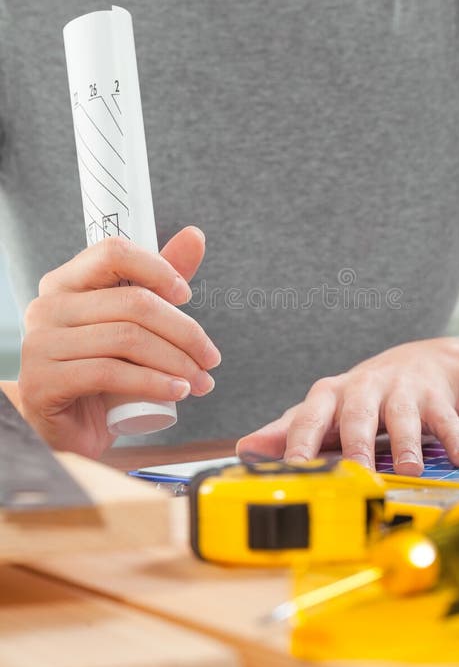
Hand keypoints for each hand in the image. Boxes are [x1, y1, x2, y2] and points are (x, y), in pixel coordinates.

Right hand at [18, 226, 219, 457]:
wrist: (72, 432)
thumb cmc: (104, 376)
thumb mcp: (133, 325)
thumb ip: (159, 280)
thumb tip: (195, 235)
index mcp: (64, 283)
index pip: (114, 253)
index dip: (158, 269)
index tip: (187, 296)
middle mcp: (46, 307)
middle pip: (132, 303)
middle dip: (184, 332)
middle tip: (211, 359)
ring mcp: (39, 344)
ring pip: (126, 339)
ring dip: (176, 362)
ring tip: (201, 381)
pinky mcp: (41, 382)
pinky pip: (109, 373)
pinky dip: (153, 383)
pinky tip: (177, 392)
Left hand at [237, 339, 458, 474]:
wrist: (418, 364)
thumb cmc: (361, 398)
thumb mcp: (325, 411)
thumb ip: (288, 431)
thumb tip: (244, 450)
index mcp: (330, 395)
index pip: (309, 419)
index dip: (300, 444)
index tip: (293, 471)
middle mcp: (363, 388)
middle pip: (356, 416)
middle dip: (356, 444)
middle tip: (356, 473)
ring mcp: (400, 390)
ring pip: (401, 416)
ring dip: (406, 443)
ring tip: (411, 470)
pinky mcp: (434, 396)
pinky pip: (445, 418)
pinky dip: (453, 438)